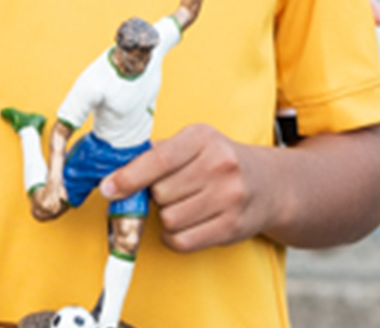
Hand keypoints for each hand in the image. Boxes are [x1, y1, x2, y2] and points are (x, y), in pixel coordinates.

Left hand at [99, 123, 273, 252]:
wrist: (270, 185)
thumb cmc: (220, 162)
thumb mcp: (194, 144)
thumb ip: (158, 153)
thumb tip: (114, 173)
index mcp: (202, 137)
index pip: (158, 159)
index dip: (128, 177)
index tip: (108, 188)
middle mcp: (219, 165)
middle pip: (160, 193)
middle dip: (155, 196)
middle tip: (167, 192)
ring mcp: (229, 197)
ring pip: (169, 219)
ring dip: (166, 217)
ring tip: (181, 206)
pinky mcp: (232, 226)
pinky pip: (183, 241)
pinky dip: (174, 237)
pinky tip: (183, 225)